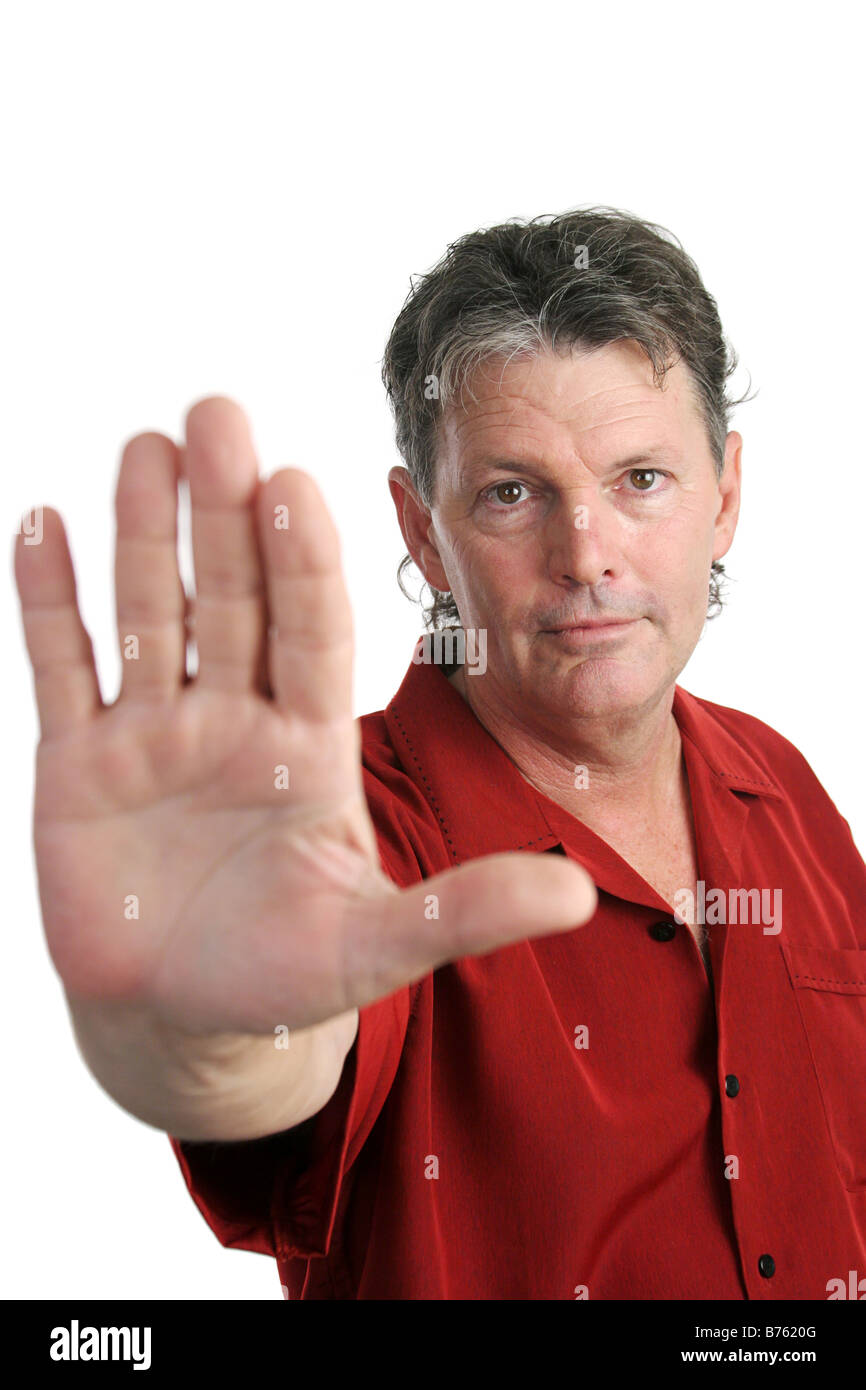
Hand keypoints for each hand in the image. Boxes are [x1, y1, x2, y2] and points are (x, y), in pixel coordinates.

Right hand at [14, 397, 596, 1040]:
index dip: (302, 562)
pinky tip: (41, 524)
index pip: (312, 632)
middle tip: (219, 414)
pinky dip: (50, 601)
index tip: (299, 482)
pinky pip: (64, 668)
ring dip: (144, 533)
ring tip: (146, 447)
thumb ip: (467, 911)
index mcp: (309, 745)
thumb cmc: (287, 975)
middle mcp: (234, 720)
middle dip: (224, 512)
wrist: (187, 1018)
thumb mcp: (378, 945)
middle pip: (231, 598)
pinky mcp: (77, 765)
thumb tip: (580, 892)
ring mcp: (153, 736)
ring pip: (150, 612)